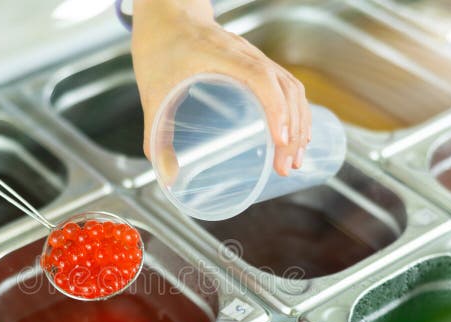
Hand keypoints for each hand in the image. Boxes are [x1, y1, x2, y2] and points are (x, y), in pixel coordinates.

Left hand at [131, 0, 309, 176]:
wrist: (166, 16)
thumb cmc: (159, 48)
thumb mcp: (152, 93)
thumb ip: (156, 135)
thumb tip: (166, 176)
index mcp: (219, 54)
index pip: (260, 76)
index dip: (275, 107)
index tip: (280, 139)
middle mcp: (244, 53)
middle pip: (283, 87)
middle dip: (292, 128)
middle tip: (286, 165)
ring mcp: (254, 57)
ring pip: (290, 87)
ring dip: (299, 122)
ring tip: (295, 158)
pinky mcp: (256, 63)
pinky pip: (286, 85)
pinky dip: (295, 111)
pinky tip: (295, 135)